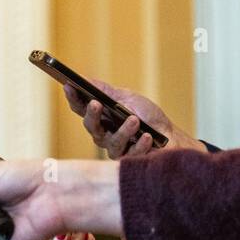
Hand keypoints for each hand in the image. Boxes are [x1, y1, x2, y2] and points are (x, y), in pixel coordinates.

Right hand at [62, 80, 202, 158]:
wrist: (171, 136)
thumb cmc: (148, 116)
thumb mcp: (128, 98)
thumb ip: (106, 91)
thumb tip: (85, 79)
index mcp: (101, 117)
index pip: (81, 108)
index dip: (73, 98)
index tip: (69, 86)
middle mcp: (103, 133)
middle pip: (90, 126)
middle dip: (92, 115)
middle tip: (96, 103)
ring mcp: (114, 148)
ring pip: (111, 141)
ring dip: (123, 130)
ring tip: (135, 120)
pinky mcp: (128, 160)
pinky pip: (130, 153)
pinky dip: (140, 143)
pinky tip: (147, 137)